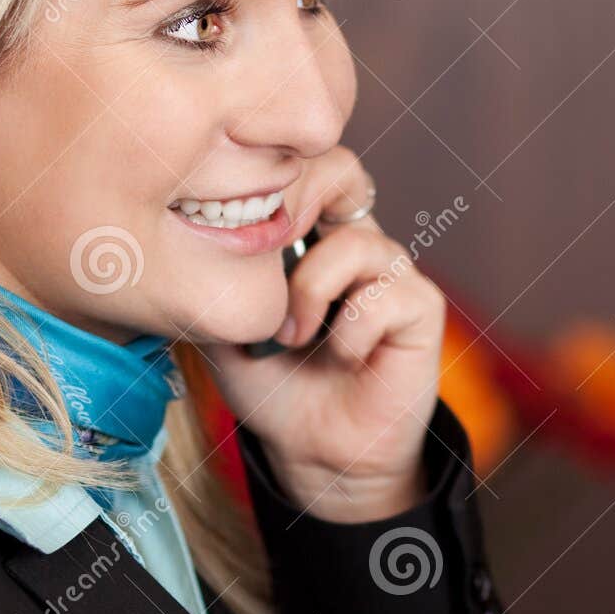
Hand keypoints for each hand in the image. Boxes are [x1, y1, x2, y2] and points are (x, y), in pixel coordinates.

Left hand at [198, 146, 445, 522]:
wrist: (312, 450)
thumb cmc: (271, 383)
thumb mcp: (224, 320)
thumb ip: (215, 273)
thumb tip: (193, 231)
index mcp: (311, 231)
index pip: (305, 163)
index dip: (273, 180)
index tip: (239, 227)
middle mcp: (355, 239)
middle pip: (341, 172)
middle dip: (292, 214)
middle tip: (266, 265)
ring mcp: (391, 271)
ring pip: (354, 243)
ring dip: (310, 295)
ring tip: (293, 337)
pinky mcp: (421, 309)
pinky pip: (382, 297)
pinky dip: (348, 333)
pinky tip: (340, 359)